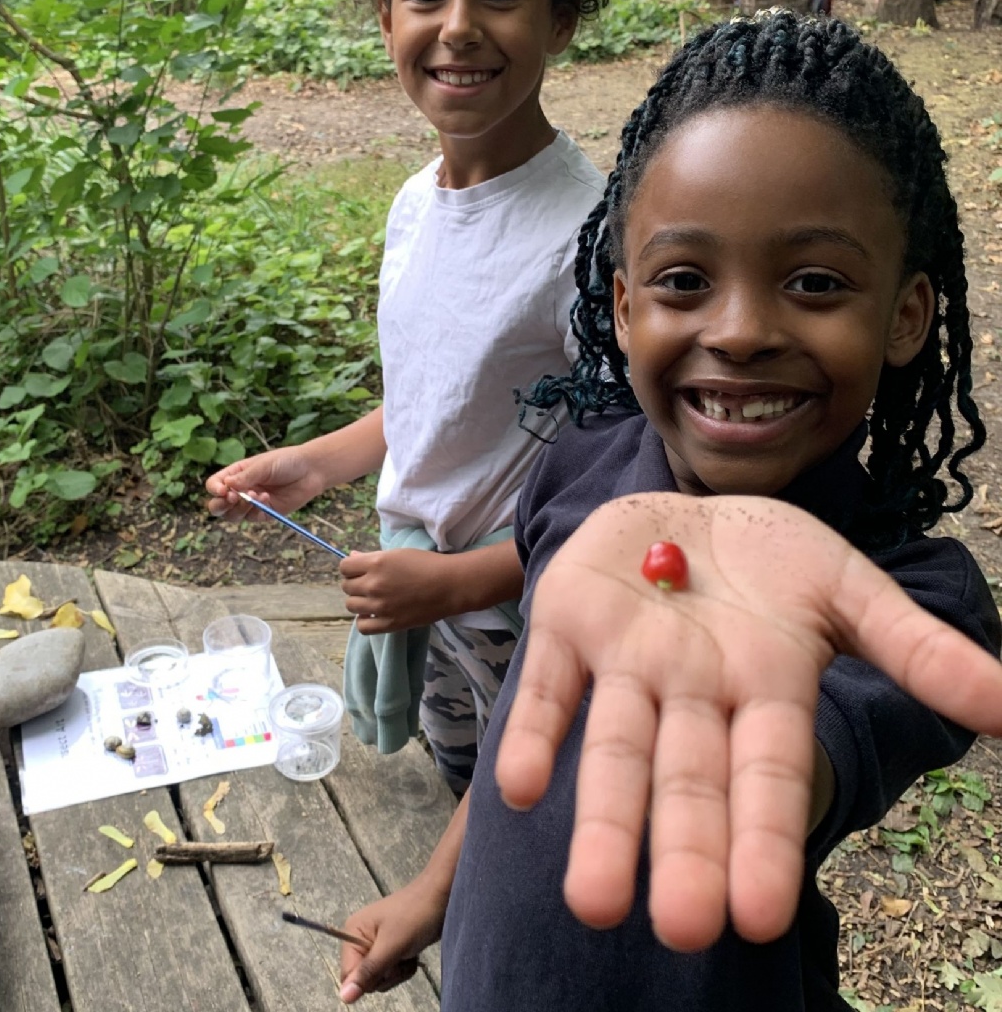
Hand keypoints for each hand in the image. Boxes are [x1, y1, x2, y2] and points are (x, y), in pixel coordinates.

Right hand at [204, 446, 326, 521]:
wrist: (311, 471)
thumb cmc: (286, 462)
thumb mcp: (264, 465)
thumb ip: (245, 477)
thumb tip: (226, 486)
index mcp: (236, 474)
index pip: (215, 485)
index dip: (215, 489)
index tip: (224, 490)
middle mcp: (240, 490)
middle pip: (217, 506)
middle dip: (220, 505)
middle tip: (232, 498)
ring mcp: (251, 504)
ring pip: (232, 516)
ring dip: (240, 508)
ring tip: (255, 495)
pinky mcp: (264, 514)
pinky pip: (252, 518)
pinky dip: (256, 510)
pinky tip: (267, 498)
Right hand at [338, 881, 446, 1002]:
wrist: (441, 898)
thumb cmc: (416, 916)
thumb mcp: (391, 945)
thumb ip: (368, 971)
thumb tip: (344, 997)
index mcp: (352, 931)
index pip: (348, 974)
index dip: (366, 979)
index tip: (386, 967)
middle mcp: (360, 938)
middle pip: (363, 979)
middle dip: (385, 975)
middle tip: (399, 957)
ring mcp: (376, 944)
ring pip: (379, 979)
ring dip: (396, 972)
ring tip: (407, 954)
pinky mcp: (390, 949)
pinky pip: (391, 973)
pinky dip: (403, 969)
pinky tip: (411, 955)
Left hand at [340, 549, 459, 632]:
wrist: (450, 586)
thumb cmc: (426, 564)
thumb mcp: (397, 554)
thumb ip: (372, 557)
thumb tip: (352, 557)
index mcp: (376, 564)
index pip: (344, 567)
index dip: (351, 567)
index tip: (360, 570)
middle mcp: (374, 585)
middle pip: (346, 586)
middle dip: (355, 583)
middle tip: (369, 584)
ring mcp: (380, 606)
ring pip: (351, 605)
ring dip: (358, 601)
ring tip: (372, 599)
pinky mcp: (389, 624)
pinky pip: (362, 626)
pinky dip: (364, 620)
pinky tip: (373, 614)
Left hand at [495, 493, 1001, 951]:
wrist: (691, 506)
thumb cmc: (772, 559)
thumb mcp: (846, 586)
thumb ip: (913, 645)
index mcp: (762, 692)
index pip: (765, 779)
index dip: (763, 841)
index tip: (761, 918)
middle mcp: (690, 695)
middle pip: (685, 782)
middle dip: (681, 851)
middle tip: (677, 928)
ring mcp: (625, 663)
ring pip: (612, 750)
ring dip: (602, 821)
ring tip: (593, 898)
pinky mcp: (567, 624)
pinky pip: (548, 687)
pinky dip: (533, 734)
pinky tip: (519, 787)